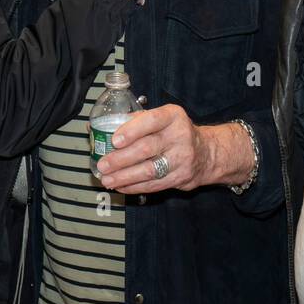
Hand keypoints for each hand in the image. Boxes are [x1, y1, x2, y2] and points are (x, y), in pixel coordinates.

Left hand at [96, 104, 214, 194]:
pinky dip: (134, 187)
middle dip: (121, 159)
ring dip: (125, 177)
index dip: (132, 130)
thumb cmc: (175, 132)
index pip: (151, 121)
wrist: (206, 152)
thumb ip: (134, 121)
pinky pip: (154, 184)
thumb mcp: (162, 118)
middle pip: (147, 148)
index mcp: (173, 116)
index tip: (114, 140)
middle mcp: (180, 136)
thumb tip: (97, 128)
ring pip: (149, 170)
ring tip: (107, 179)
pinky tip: (121, 186)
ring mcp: (183, 158)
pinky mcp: (181, 177)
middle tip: (103, 164)